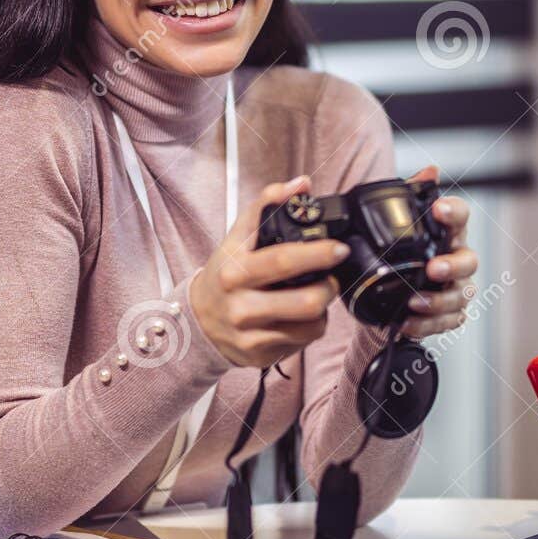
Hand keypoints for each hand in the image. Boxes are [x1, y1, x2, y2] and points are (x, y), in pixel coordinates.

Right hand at [189, 175, 347, 367]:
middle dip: (329, 287)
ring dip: (323, 307)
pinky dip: (311, 326)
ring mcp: (250, 334)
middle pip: (305, 301)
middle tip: (331, 277)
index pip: (283, 260)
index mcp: (234, 270)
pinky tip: (300, 316)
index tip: (338, 248)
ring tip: (316, 294)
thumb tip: (302, 184)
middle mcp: (240, 306)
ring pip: (310, 324)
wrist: (199, 320)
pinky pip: (304, 341)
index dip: (317, 253)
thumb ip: (267, 207)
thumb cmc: (226, 274)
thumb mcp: (237, 238)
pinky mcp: (260, 355)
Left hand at [400, 165, 478, 339]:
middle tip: (434, 268)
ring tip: (415, 302)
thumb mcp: (401, 219)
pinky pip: (447, 321)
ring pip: (460, 296)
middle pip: (468, 262)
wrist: (391, 285)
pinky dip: (428, 325)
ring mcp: (456, 287)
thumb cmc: (404, 250)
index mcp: (449, 232)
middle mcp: (458, 258)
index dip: (452, 213)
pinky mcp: (448, 313)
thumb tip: (430, 171)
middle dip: (452, 266)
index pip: (460, 217)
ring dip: (439, 300)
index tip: (438, 210)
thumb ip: (414, 193)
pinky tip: (408, 322)